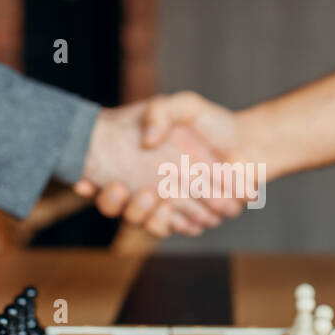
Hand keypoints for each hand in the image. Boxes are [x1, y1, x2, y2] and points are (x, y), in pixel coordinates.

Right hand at [75, 97, 250, 236]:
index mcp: (136, 161)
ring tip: (163, 198)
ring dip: (149, 215)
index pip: (101, 175)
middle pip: (116, 207)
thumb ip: (161, 112)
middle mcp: (145, 185)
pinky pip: (175, 228)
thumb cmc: (214, 123)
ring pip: (143, 222)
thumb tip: (147, 141)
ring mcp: (167, 204)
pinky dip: (180, 223)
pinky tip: (189, 215)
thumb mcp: (185, 105)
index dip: (86, 182)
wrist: (251, 145)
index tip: (84, 181)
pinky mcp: (190, 216)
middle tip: (136, 188)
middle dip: (116, 202)